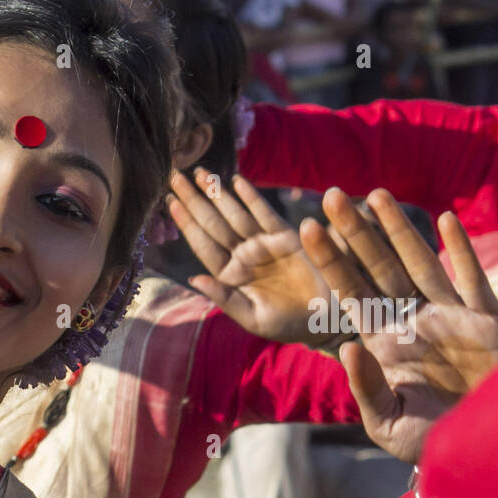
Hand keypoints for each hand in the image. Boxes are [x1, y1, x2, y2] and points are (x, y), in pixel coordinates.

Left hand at [167, 169, 330, 342]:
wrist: (328, 321)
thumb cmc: (288, 324)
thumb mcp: (254, 318)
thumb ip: (224, 298)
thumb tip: (194, 279)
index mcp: (229, 275)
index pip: (203, 245)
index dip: (187, 223)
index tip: (170, 202)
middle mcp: (242, 256)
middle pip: (213, 223)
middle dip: (194, 200)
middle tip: (174, 176)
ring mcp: (263, 244)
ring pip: (235, 213)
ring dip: (217, 192)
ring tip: (199, 172)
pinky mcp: (286, 237)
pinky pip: (264, 213)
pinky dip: (250, 196)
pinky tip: (235, 181)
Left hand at [301, 188, 497, 463]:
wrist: (487, 451)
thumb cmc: (433, 442)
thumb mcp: (387, 422)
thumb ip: (365, 387)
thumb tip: (346, 347)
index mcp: (383, 344)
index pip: (350, 294)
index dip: (331, 262)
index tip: (308, 229)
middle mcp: (411, 323)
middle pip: (377, 268)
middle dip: (354, 233)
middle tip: (330, 194)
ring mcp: (448, 318)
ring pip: (418, 263)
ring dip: (398, 229)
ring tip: (375, 195)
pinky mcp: (486, 320)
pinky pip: (470, 278)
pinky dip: (459, 250)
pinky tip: (445, 219)